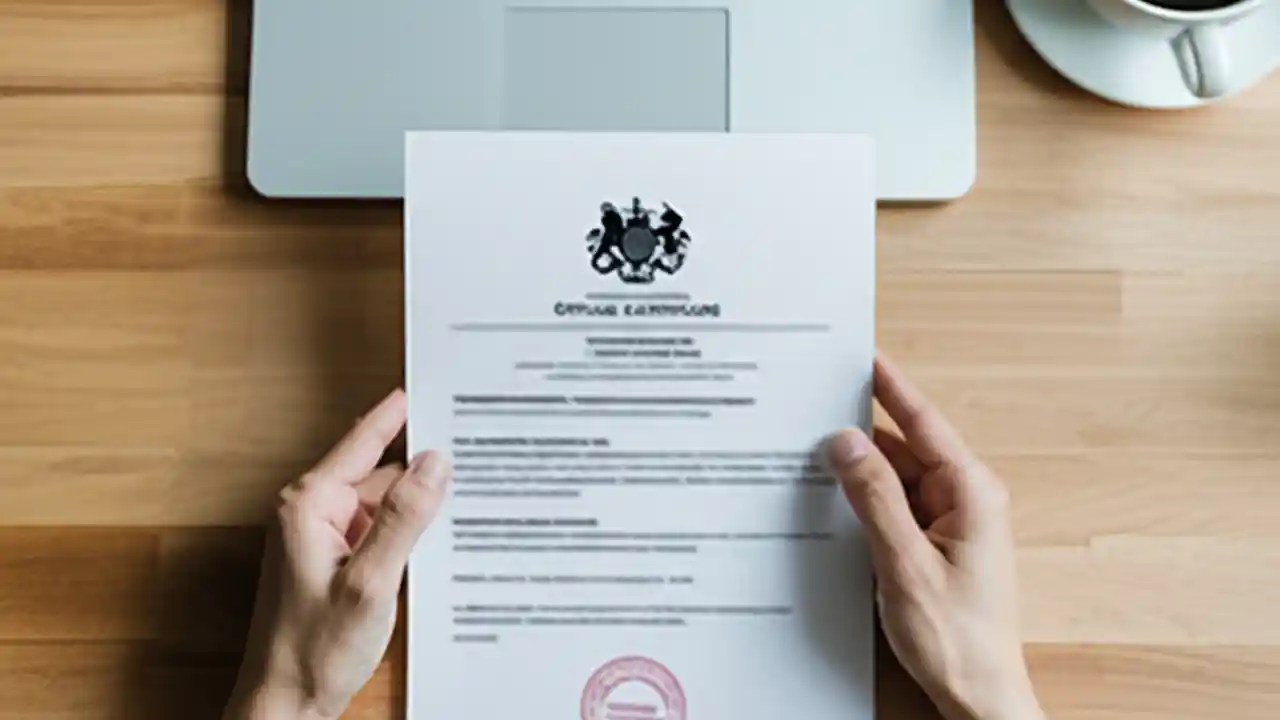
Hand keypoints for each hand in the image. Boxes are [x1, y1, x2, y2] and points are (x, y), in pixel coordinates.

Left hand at [224, 390, 450, 719]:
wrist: (286, 705)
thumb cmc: (313, 652)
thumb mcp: (371, 582)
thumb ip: (403, 518)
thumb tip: (434, 463)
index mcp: (310, 505)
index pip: (363, 440)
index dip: (400, 412)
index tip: (430, 385)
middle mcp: (312, 513)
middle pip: (380, 472)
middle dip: (422, 467)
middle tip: (472, 450)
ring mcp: (322, 538)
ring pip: (383, 504)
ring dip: (417, 506)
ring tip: (466, 498)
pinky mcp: (334, 561)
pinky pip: (378, 531)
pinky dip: (405, 533)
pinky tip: (435, 541)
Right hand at [827, 357, 1044, 719]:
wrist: (979, 694)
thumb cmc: (956, 638)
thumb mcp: (904, 562)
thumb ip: (874, 497)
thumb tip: (845, 442)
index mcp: (971, 492)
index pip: (923, 421)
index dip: (890, 384)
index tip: (862, 353)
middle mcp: (965, 498)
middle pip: (905, 446)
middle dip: (860, 428)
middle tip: (814, 402)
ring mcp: (951, 521)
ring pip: (895, 477)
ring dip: (860, 469)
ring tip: (811, 451)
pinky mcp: (935, 543)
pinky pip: (896, 505)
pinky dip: (865, 499)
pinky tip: (833, 497)